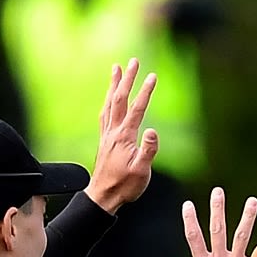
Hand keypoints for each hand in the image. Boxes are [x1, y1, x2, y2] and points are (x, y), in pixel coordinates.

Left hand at [86, 58, 158, 212]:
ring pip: (110, 103)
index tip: (153, 75)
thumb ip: (149, 150)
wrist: (103, 195)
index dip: (145, 91)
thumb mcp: (142, 171)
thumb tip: (153, 130)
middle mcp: (113, 132)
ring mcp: (107, 134)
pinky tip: (109, 97)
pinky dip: (107, 100)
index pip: (137, 109)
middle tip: (133, 61)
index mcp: (124, 137)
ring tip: (116, 68)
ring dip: (114, 84)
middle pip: (120, 99)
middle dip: (127, 79)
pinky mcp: (104, 140)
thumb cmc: (125, 185)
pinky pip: (105, 113)